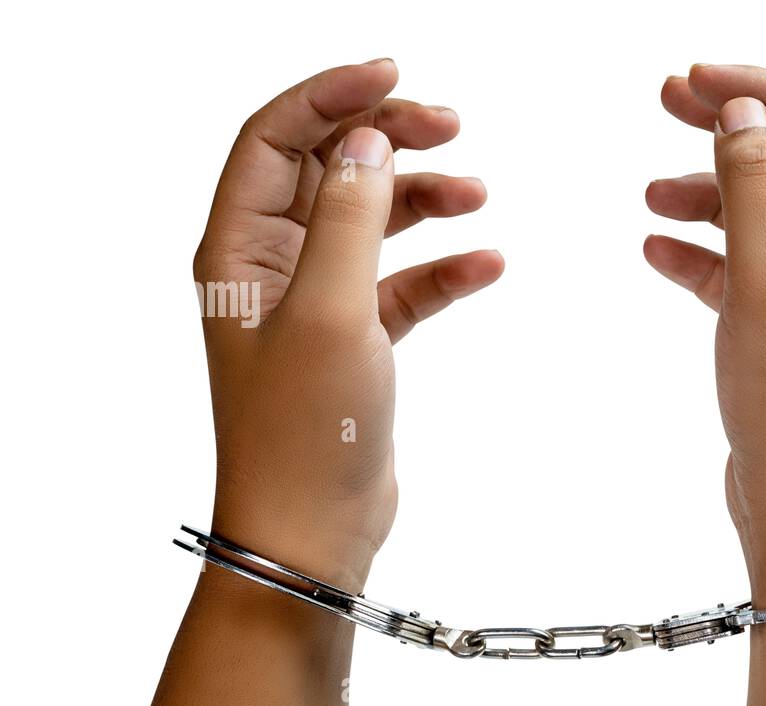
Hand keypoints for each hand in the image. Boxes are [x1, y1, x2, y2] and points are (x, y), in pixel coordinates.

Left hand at [193, 60, 502, 590]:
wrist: (312, 532)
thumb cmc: (302, 432)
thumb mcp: (328, 310)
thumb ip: (348, 216)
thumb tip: (366, 140)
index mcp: (239, 249)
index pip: (275, 138)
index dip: (330, 95)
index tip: (396, 74)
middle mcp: (272, 267)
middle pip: (327, 170)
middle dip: (387, 140)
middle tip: (452, 126)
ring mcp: (317, 304)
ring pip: (372, 222)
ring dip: (423, 200)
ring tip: (478, 193)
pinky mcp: (357, 342)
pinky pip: (404, 284)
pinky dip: (443, 269)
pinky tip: (488, 264)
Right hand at [645, 64, 765, 604]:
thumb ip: (756, 186)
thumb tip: (743, 114)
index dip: (762, 90)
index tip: (695, 77)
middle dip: (731, 128)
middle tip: (665, 98)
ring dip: (709, 194)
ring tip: (649, 194)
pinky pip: (748, 268)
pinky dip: (704, 253)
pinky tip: (657, 248)